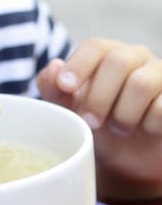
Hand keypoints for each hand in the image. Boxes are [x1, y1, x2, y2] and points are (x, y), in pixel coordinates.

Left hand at [37, 38, 161, 198]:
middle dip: (98, 96)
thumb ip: (54, 87)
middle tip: (90, 121)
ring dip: (124, 113)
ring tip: (118, 129)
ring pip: (142, 83)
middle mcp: (136, 57)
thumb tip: (53, 67)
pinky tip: (145, 129)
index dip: (78, 65)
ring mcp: (159, 75)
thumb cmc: (97, 122)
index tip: (65, 87)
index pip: (94, 46)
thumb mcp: (69, 108)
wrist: (129, 158)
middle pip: (117, 62)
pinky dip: (149, 123)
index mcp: (107, 53)